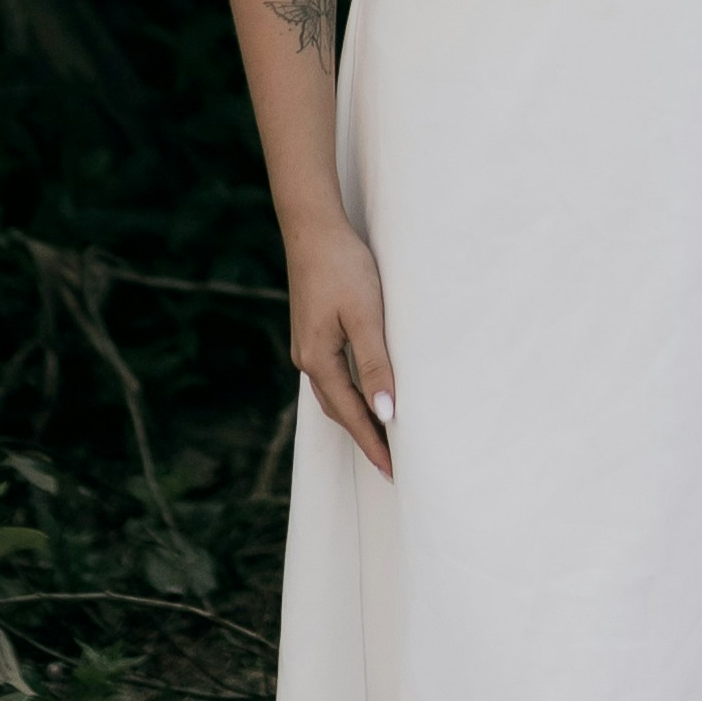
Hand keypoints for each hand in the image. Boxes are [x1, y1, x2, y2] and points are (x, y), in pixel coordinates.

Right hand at [288, 218, 396, 475]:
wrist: (313, 228)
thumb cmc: (343, 267)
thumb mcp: (366, 316)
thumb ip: (376, 365)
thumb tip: (386, 414)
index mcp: (319, 360)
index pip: (351, 414)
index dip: (374, 443)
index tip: (394, 472)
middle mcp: (307, 358)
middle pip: (339, 410)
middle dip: (366, 437)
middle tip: (393, 464)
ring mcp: (307, 345)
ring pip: (335, 393)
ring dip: (358, 416)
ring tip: (384, 436)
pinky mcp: (313, 331)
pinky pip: (333, 374)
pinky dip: (351, 392)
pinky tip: (366, 393)